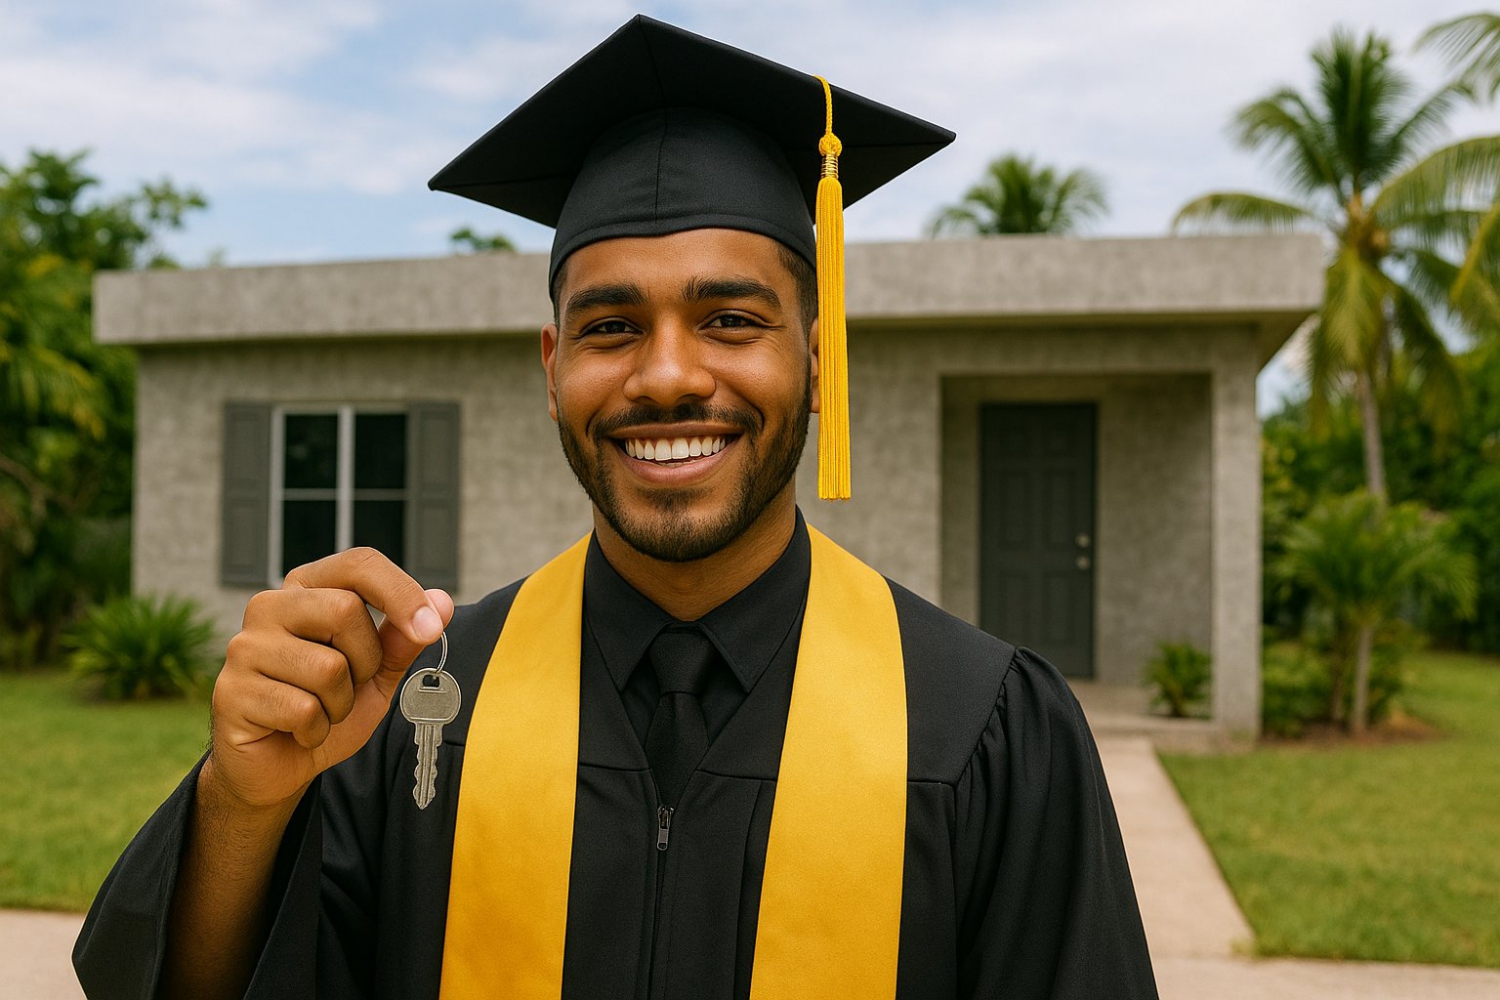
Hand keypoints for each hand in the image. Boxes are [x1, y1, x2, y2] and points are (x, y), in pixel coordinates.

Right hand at [206, 547, 454, 809]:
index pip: (358, 564)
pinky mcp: (230, 692)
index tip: (431, 628)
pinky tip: (298, 731)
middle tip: (350, 685)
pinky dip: (316, 731)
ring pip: (327, 667)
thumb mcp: (377, 672)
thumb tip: (442, 602)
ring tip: (320, 710)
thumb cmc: (327, 708)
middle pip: (345, 609)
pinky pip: (302, 710)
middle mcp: (269, 607)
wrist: (280, 765)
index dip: (401, 592)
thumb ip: (403, 638)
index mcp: (307, 590)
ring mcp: (244, 648)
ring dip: (340, 704)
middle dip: (365, 660)